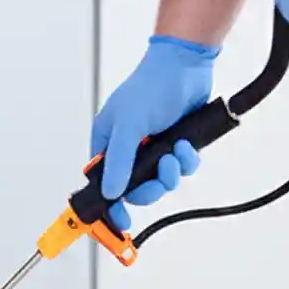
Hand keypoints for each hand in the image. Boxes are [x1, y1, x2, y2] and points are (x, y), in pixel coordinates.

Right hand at [90, 36, 213, 231]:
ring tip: (175, 152)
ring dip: (171, 172)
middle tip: (160, 177)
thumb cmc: (150, 86)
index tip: (119, 222)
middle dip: (151, 187)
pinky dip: (186, 161)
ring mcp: (152, 148)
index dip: (108, 206)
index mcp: (108, 144)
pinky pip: (180, 169)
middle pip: (135, 189)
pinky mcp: (174, 145)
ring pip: (161, 181)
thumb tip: (111, 192)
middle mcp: (128, 149)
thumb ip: (119, 162)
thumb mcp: (129, 126)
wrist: (186, 65)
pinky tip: (185, 144)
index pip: (102, 184)